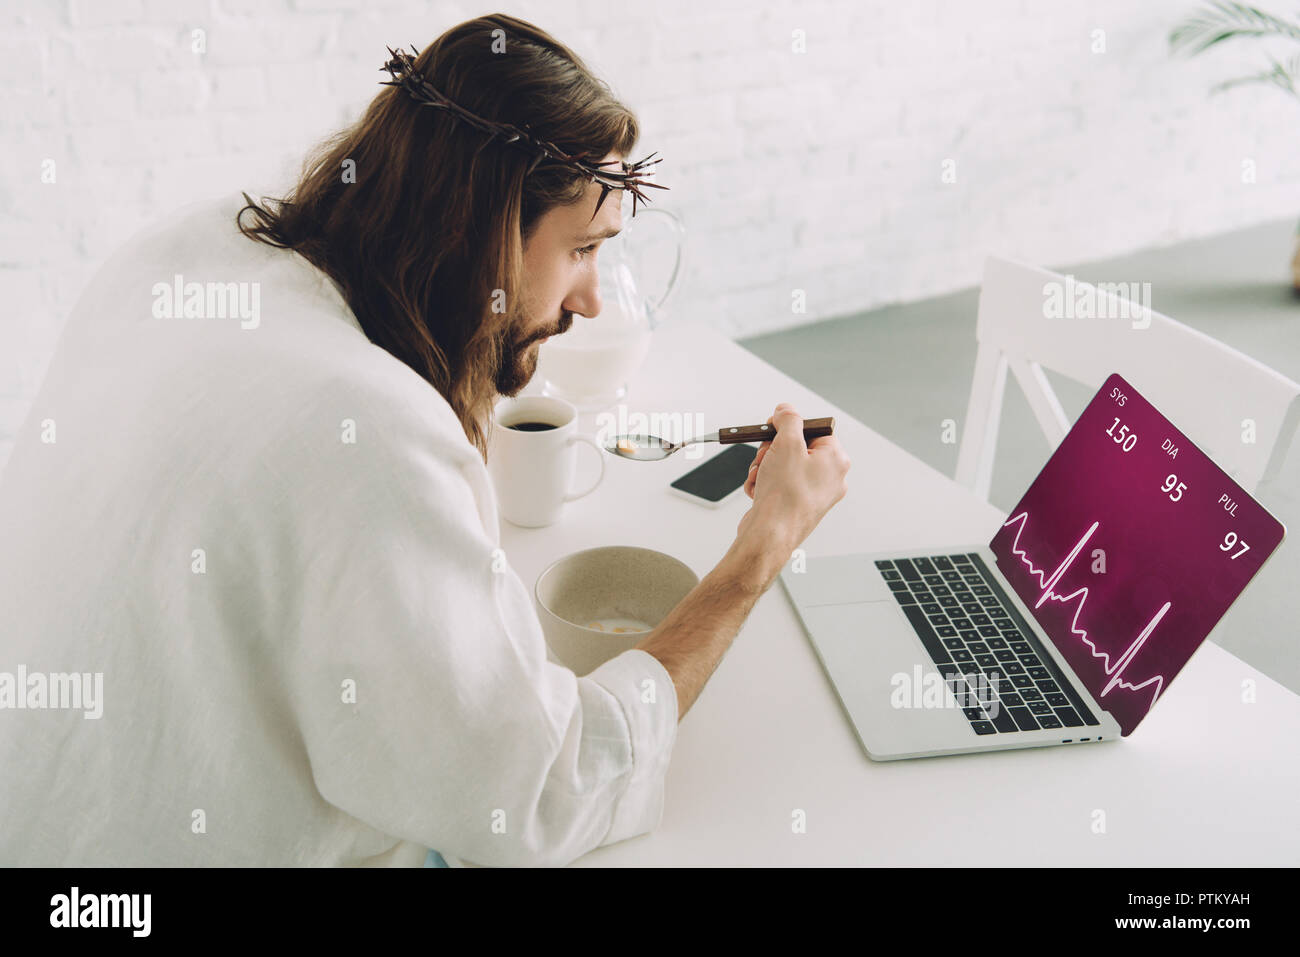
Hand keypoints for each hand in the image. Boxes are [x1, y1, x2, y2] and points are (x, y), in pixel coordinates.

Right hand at [736, 402, 849, 551]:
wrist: (770, 535)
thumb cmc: (784, 497)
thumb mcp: (786, 444)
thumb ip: (788, 420)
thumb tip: (787, 410)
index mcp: (836, 460)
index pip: (814, 429)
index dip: (790, 427)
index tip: (774, 428)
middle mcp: (830, 477)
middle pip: (797, 447)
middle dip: (773, 451)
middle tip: (766, 456)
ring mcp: (814, 494)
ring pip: (784, 466)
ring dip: (765, 467)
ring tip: (761, 477)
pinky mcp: (797, 506)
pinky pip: (779, 484)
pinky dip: (765, 484)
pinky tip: (759, 490)